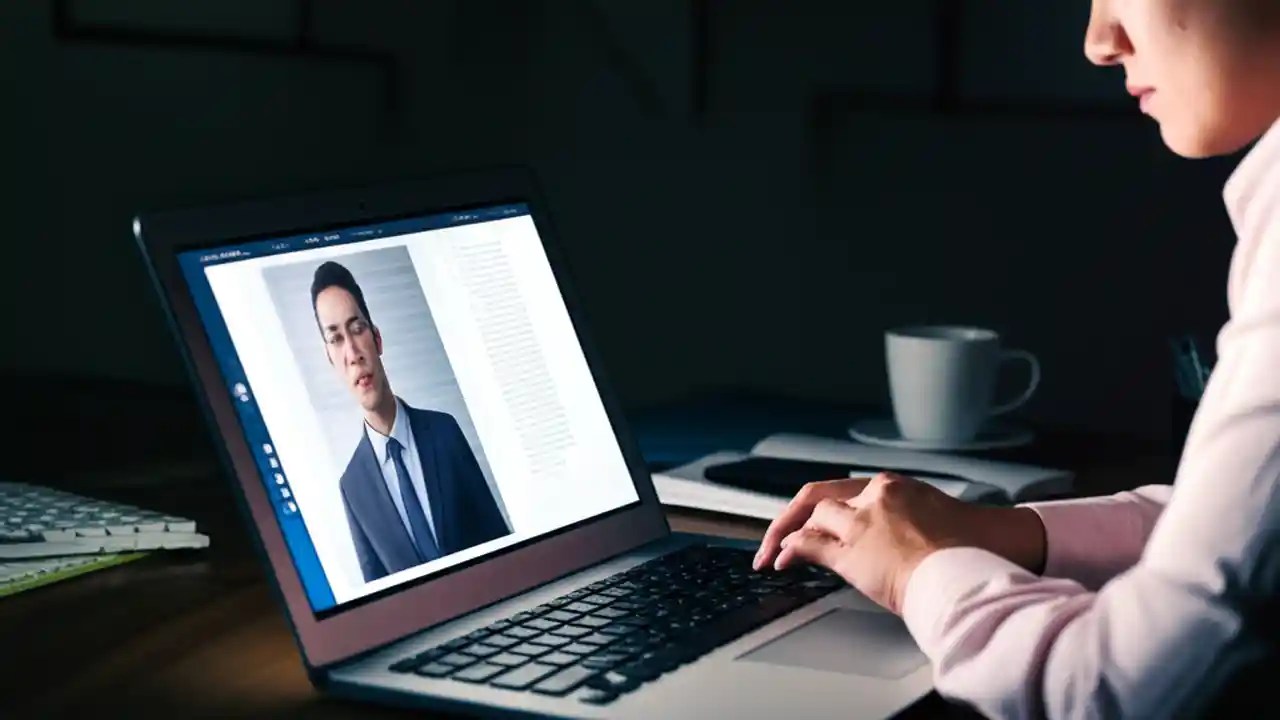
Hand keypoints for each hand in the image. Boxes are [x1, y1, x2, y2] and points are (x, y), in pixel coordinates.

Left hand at [756, 473, 1047, 614]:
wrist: (978, 566)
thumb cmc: (971, 551)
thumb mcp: (935, 520)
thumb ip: (906, 523)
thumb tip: (896, 544)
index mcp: (895, 487)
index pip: (845, 490)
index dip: (822, 506)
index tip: (811, 519)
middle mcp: (875, 497)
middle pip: (817, 495)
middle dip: (793, 514)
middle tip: (775, 534)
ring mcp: (862, 522)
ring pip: (811, 517)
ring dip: (784, 534)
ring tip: (771, 553)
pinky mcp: (854, 551)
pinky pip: (809, 544)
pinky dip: (789, 549)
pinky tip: (781, 561)